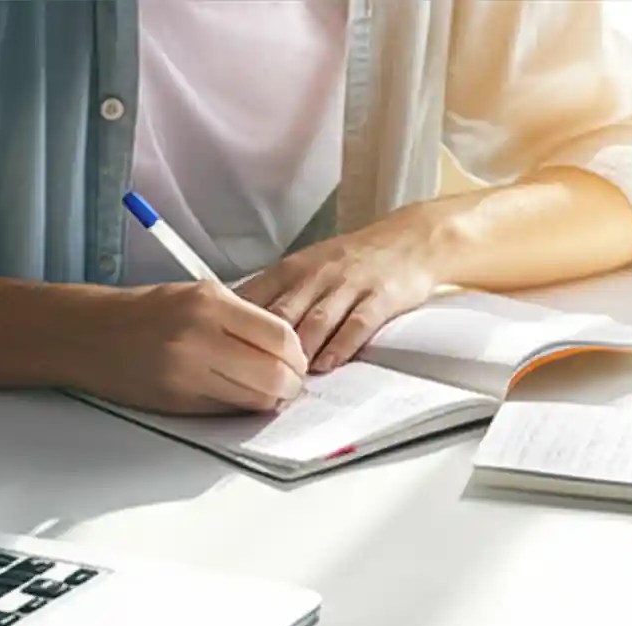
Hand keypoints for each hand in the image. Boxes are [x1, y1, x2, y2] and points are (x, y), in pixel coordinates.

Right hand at [84, 280, 306, 414]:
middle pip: (274, 374)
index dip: (297, 354)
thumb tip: (288, 349)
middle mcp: (200, 336)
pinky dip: (242, 407)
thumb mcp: (198, 296)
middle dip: (291, 384)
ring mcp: (187, 372)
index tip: (297, 359)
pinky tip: (236, 395)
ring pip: (256, 399)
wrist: (90, 334)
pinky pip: (228, 411)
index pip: (280, 336)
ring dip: (270, 400)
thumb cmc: (147, 313)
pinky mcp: (177, 401)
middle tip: (289, 383)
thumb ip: (243, 318)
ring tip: (265, 391)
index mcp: (210, 303)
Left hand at [237, 202, 444, 372]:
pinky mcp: (380, 296)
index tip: (222, 355)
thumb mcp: (305, 268)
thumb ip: (272, 296)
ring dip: (300, 350)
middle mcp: (316, 275)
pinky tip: (328, 364)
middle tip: (251, 377)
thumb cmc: (350, 261)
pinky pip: (357, 323)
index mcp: (292, 270)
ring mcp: (348, 285)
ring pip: (316, 319)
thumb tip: (229, 325)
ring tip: (286, 379)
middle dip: (263, 347)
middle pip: (281, 313)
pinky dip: (341, 345)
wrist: (409, 241)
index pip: (255, 298)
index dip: (235, 329)